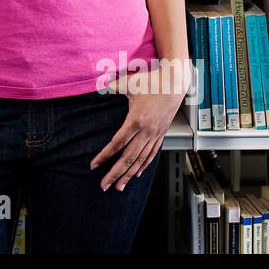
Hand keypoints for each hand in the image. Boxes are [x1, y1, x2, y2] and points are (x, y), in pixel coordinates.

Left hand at [90, 62, 190, 191]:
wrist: (175, 82)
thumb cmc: (152, 81)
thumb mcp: (128, 82)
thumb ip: (111, 86)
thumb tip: (97, 85)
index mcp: (137, 120)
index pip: (117, 144)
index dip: (104, 156)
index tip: (94, 165)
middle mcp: (147, 131)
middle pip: (129, 158)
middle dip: (115, 174)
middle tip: (104, 186)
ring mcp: (155, 134)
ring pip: (141, 160)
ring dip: (129, 175)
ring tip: (119, 187)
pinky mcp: (161, 134)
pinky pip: (152, 154)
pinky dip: (144, 166)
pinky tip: (136, 174)